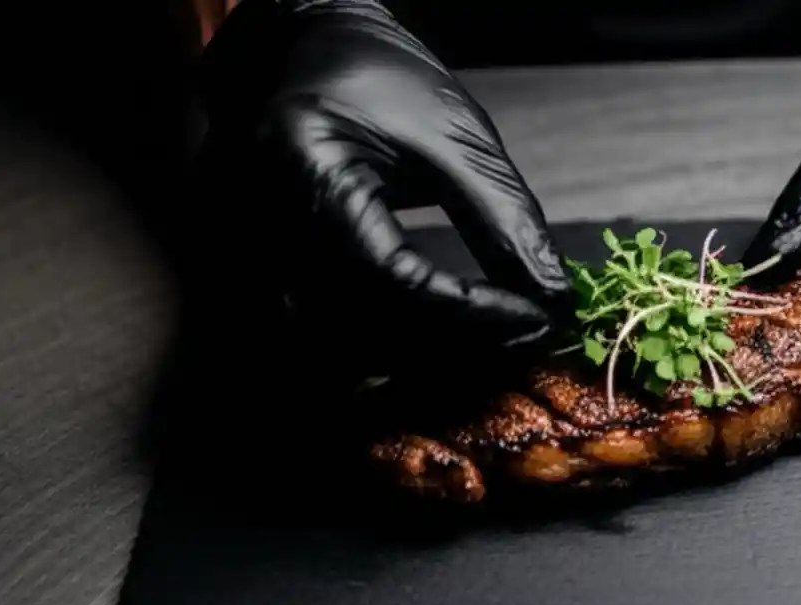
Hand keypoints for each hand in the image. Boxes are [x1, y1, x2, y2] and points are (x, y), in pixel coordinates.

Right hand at [196, 0, 568, 384]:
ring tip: (491, 340)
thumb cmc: (376, 76)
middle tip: (523, 340)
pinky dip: (385, 348)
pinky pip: (322, 337)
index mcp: (304, 165)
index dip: (470, 313)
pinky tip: (440, 339)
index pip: (390, 276)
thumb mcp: (454, 135)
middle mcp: (259, 221)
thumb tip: (552, 298)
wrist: (305, 50)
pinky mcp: (260, 274)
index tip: (535, 322)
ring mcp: (248, 254)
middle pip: (361, 327)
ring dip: (420, 357)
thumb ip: (503, 218)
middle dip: (454, 346)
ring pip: (338, 348)